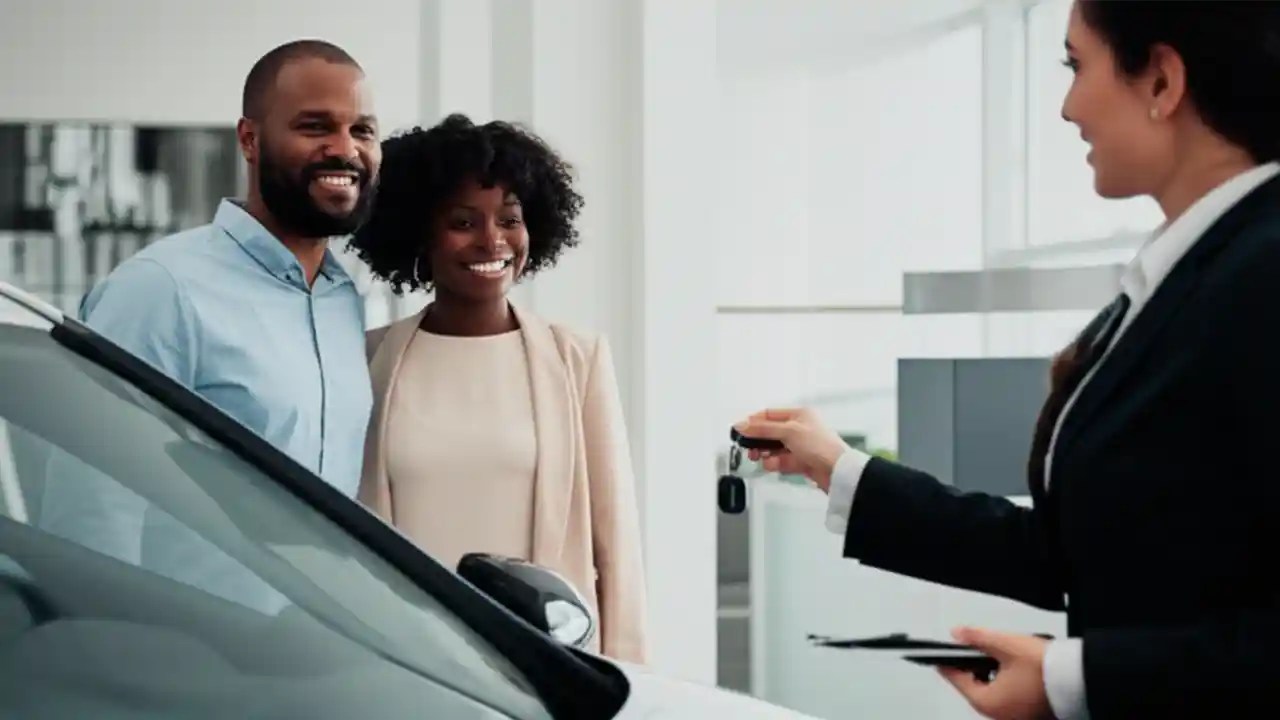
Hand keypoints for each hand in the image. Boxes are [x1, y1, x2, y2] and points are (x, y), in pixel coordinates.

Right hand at [733, 408, 846, 492]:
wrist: (837, 471)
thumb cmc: (822, 446)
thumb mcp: (788, 432)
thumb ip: (763, 429)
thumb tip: (742, 425)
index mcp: (799, 414)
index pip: (770, 414)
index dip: (753, 422)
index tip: (740, 430)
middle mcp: (799, 428)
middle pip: (770, 432)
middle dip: (758, 441)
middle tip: (748, 448)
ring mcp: (800, 446)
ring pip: (774, 448)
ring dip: (766, 454)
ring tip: (761, 458)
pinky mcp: (801, 461)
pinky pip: (781, 461)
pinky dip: (775, 463)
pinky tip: (773, 465)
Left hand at [937, 627, 1053, 719]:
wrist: (1082, 678)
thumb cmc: (1047, 668)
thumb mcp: (1005, 645)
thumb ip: (977, 638)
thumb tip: (957, 633)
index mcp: (989, 703)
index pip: (958, 681)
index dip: (949, 663)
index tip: (941, 655)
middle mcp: (1001, 715)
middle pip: (975, 688)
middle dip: (974, 667)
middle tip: (975, 649)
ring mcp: (1017, 717)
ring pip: (993, 692)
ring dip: (992, 674)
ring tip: (1000, 655)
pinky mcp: (1031, 714)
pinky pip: (1010, 698)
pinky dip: (1008, 683)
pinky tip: (1016, 668)